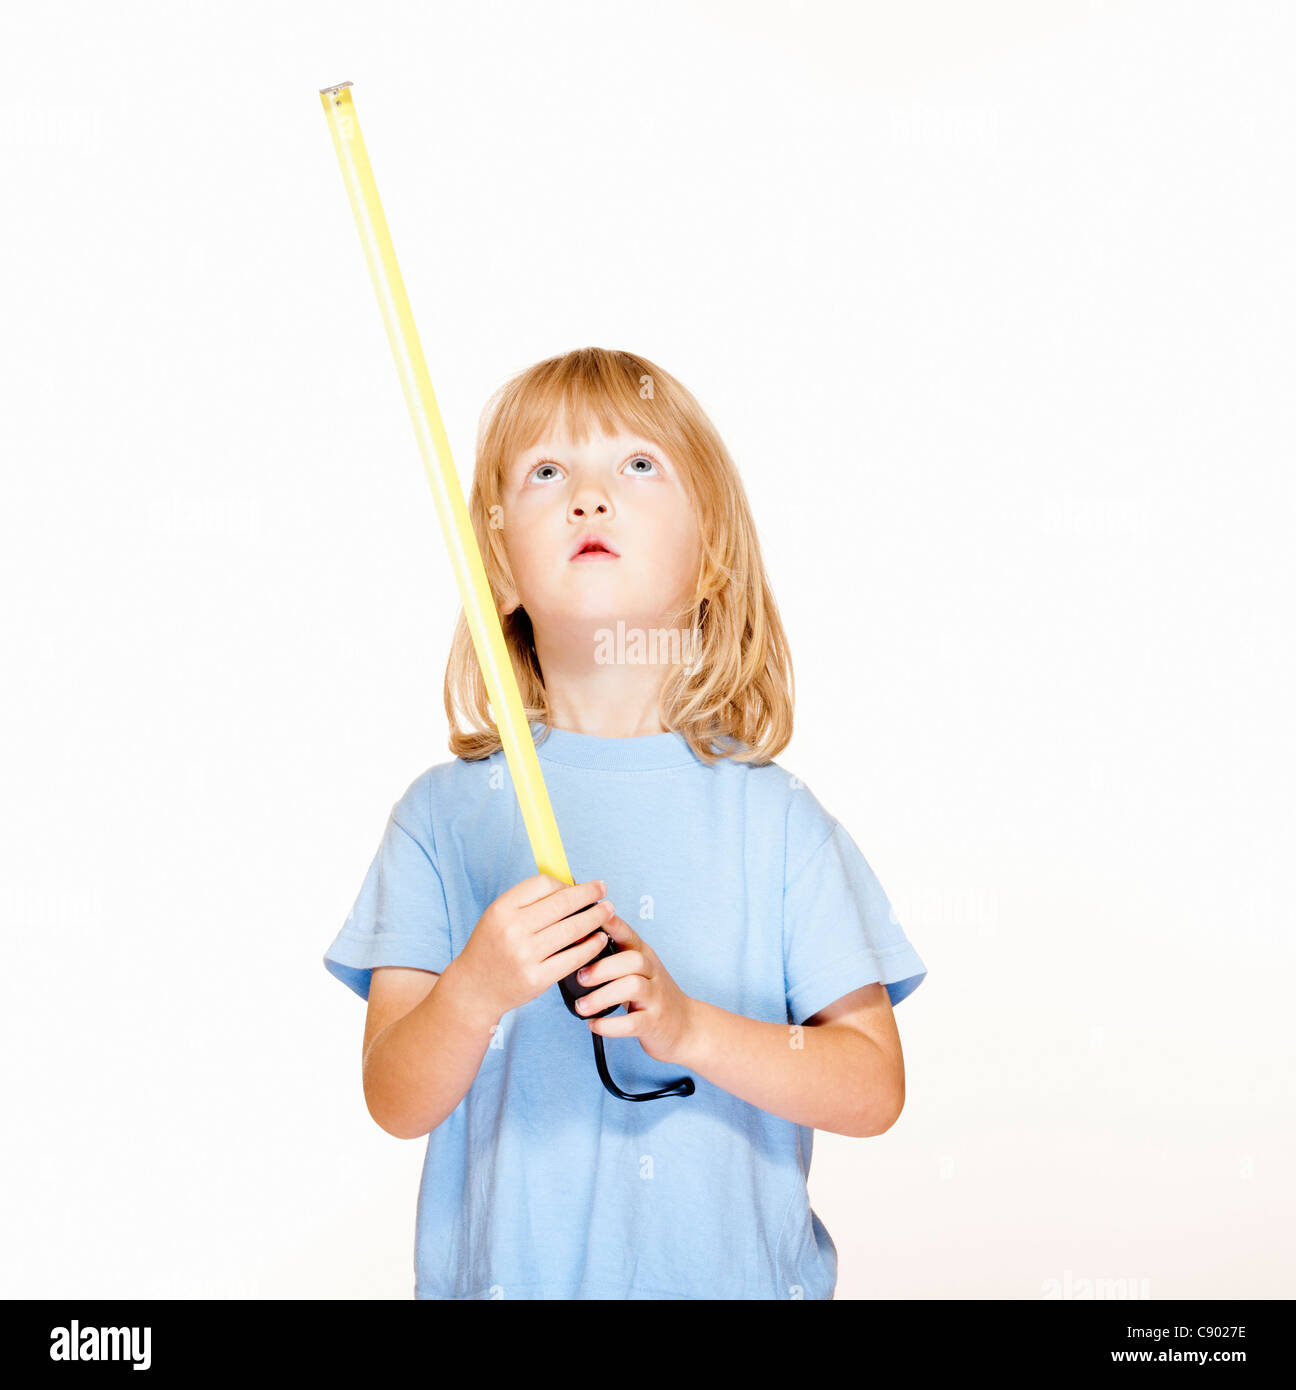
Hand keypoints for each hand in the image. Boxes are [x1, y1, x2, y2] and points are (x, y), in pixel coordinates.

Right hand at [456, 874, 614, 1018]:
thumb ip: (529, 902)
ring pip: (572, 929)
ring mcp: (525, 955)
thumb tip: (570, 886)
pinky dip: (591, 946)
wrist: (474, 989)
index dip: (566, 883)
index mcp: (502, 909)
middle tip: (604, 889)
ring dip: (596, 917)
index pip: (543, 884)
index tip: (581, 885)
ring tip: (608, 911)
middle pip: (562, 903)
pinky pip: (573, 957)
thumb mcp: (499, 918)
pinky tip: (600, 938)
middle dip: (589, 894)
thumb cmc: (491, 949)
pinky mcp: (537, 978)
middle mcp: (512, 929)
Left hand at [571, 912, 695, 1064]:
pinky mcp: (654, 1023)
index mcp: (645, 956)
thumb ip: (615, 957)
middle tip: (580, 977)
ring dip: (602, 997)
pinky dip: (609, 1025)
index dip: (612, 924)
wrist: (686, 1025)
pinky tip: (595, 1024)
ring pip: (633, 987)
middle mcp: (652, 973)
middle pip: (633, 960)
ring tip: (582, 1006)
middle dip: (603, 967)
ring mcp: (655, 998)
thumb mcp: (640, 971)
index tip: (593, 915)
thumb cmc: (653, 995)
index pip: (629, 935)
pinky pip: (631, 1023)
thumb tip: (577, 943)